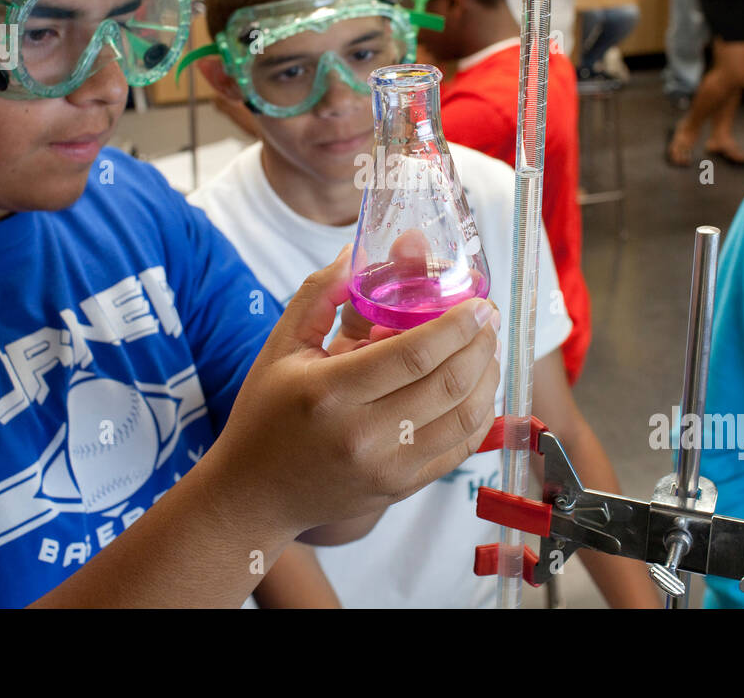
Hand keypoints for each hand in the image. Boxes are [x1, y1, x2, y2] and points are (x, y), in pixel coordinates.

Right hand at [211, 246, 501, 535]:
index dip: (458, 324)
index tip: (479, 302)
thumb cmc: (266, 413)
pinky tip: (476, 388)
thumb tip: (357, 251)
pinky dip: (479, 414)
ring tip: (486, 349)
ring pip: (465, 418)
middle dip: (481, 343)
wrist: (255, 493)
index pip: (415, 353)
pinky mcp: (402, 488)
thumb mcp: (281, 346)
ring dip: (487, 377)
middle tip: (488, 318)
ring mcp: (387, 468)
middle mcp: (363, 435)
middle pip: (449, 383)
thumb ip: (320, 294)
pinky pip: (460, 449)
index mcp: (330, 392)